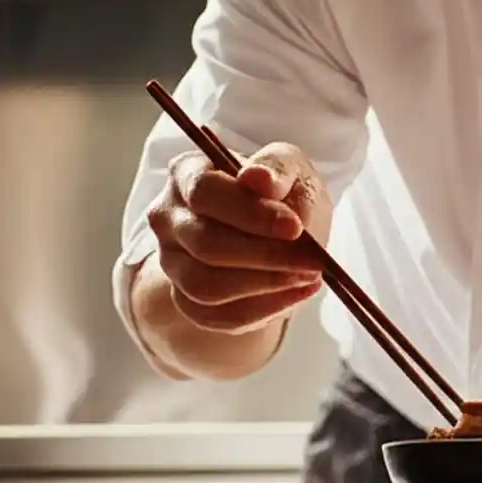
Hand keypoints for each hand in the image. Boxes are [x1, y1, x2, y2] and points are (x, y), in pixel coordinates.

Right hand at [147, 141, 331, 334]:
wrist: (281, 230)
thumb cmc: (282, 191)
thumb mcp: (290, 166)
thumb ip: (277, 167)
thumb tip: (257, 177)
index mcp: (186, 173)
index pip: (205, 192)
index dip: (250, 213)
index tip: (294, 227)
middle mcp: (168, 217)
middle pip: (205, 244)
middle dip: (265, 255)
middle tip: (312, 261)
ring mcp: (171, 262)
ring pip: (205, 287)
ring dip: (264, 286)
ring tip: (308, 275)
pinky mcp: (186, 299)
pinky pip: (217, 316)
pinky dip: (263, 309)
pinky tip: (297, 293)